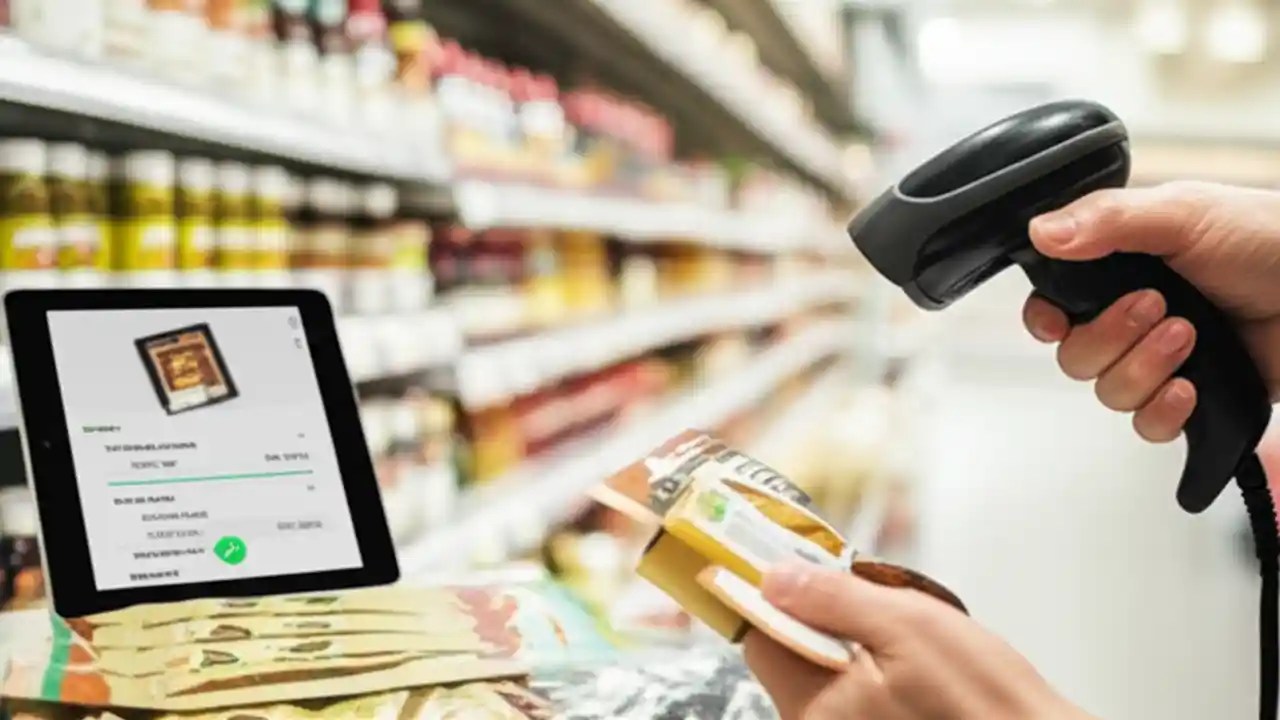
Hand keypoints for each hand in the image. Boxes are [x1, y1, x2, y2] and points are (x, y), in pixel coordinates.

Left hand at [744, 564, 1088, 719]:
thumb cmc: (983, 698)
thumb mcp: (910, 626)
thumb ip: (834, 600)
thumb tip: (773, 576)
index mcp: (812, 706)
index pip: (760, 637)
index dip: (778, 595)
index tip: (801, 567)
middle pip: (786, 652)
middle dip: (819, 617)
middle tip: (871, 600)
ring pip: (817, 668)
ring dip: (846, 641)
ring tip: (899, 636)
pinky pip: (845, 690)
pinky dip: (865, 667)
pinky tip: (907, 666)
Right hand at [1022, 182, 1279, 441]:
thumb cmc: (1269, 241)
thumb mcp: (1183, 212)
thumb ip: (1107, 219)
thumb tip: (1041, 232)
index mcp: (1118, 267)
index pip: (1053, 303)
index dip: (1045, 318)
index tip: (1056, 321)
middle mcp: (1134, 316)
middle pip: (1074, 354)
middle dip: (1110, 337)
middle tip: (1157, 307)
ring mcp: (1162, 359)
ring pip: (1109, 391)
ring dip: (1144, 368)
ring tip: (1189, 338)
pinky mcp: (1192, 398)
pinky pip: (1148, 426)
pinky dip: (1163, 411)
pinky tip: (1190, 388)